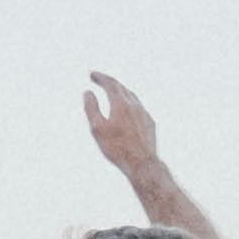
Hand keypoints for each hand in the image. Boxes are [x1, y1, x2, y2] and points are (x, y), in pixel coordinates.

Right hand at [82, 70, 166, 195]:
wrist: (142, 163)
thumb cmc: (117, 148)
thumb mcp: (97, 128)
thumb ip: (91, 108)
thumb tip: (88, 92)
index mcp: (121, 104)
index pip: (111, 84)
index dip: (101, 77)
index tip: (92, 74)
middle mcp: (135, 105)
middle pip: (122, 87)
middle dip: (109, 82)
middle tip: (99, 79)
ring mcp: (144, 114)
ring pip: (132, 96)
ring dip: (121, 91)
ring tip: (113, 91)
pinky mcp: (150, 123)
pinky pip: (139, 107)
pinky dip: (130, 103)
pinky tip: (128, 109)